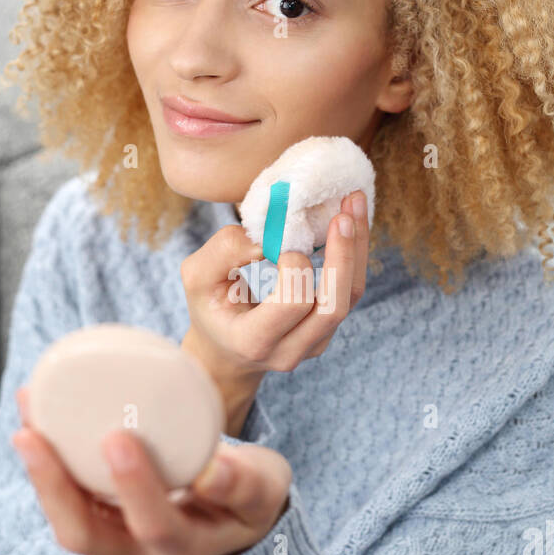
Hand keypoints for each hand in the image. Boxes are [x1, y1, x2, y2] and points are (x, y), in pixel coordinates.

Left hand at [10, 388, 291, 554]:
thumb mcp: (263, 489)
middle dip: (54, 486)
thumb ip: (243, 483)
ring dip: (39, 473)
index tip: (119, 438)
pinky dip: (46, 457)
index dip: (135, 488)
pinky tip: (34, 409)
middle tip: (33, 434)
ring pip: (66, 518)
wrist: (238, 515)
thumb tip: (212, 471)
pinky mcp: (100, 516)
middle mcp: (142, 553)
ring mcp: (116, 539)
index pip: (154, 526)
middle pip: (86, 535)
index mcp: (187, 546)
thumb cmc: (251, 494)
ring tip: (25, 420)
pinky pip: (64, 493)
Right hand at [181, 189, 369, 385]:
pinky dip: (354, 254)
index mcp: (253, 341)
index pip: (293, 304)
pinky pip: (350, 292)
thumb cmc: (209, 306)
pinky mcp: (327, 330)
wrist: (224, 348)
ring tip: (354, 204)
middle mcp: (289, 350)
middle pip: (334, 306)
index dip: (295, 269)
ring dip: (356, 248)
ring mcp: (313, 344)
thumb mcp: (197, 277)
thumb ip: (225, 251)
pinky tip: (351, 222)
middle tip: (344, 208)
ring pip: (350, 297)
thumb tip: (271, 234)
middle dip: (343, 253)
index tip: (282, 247)